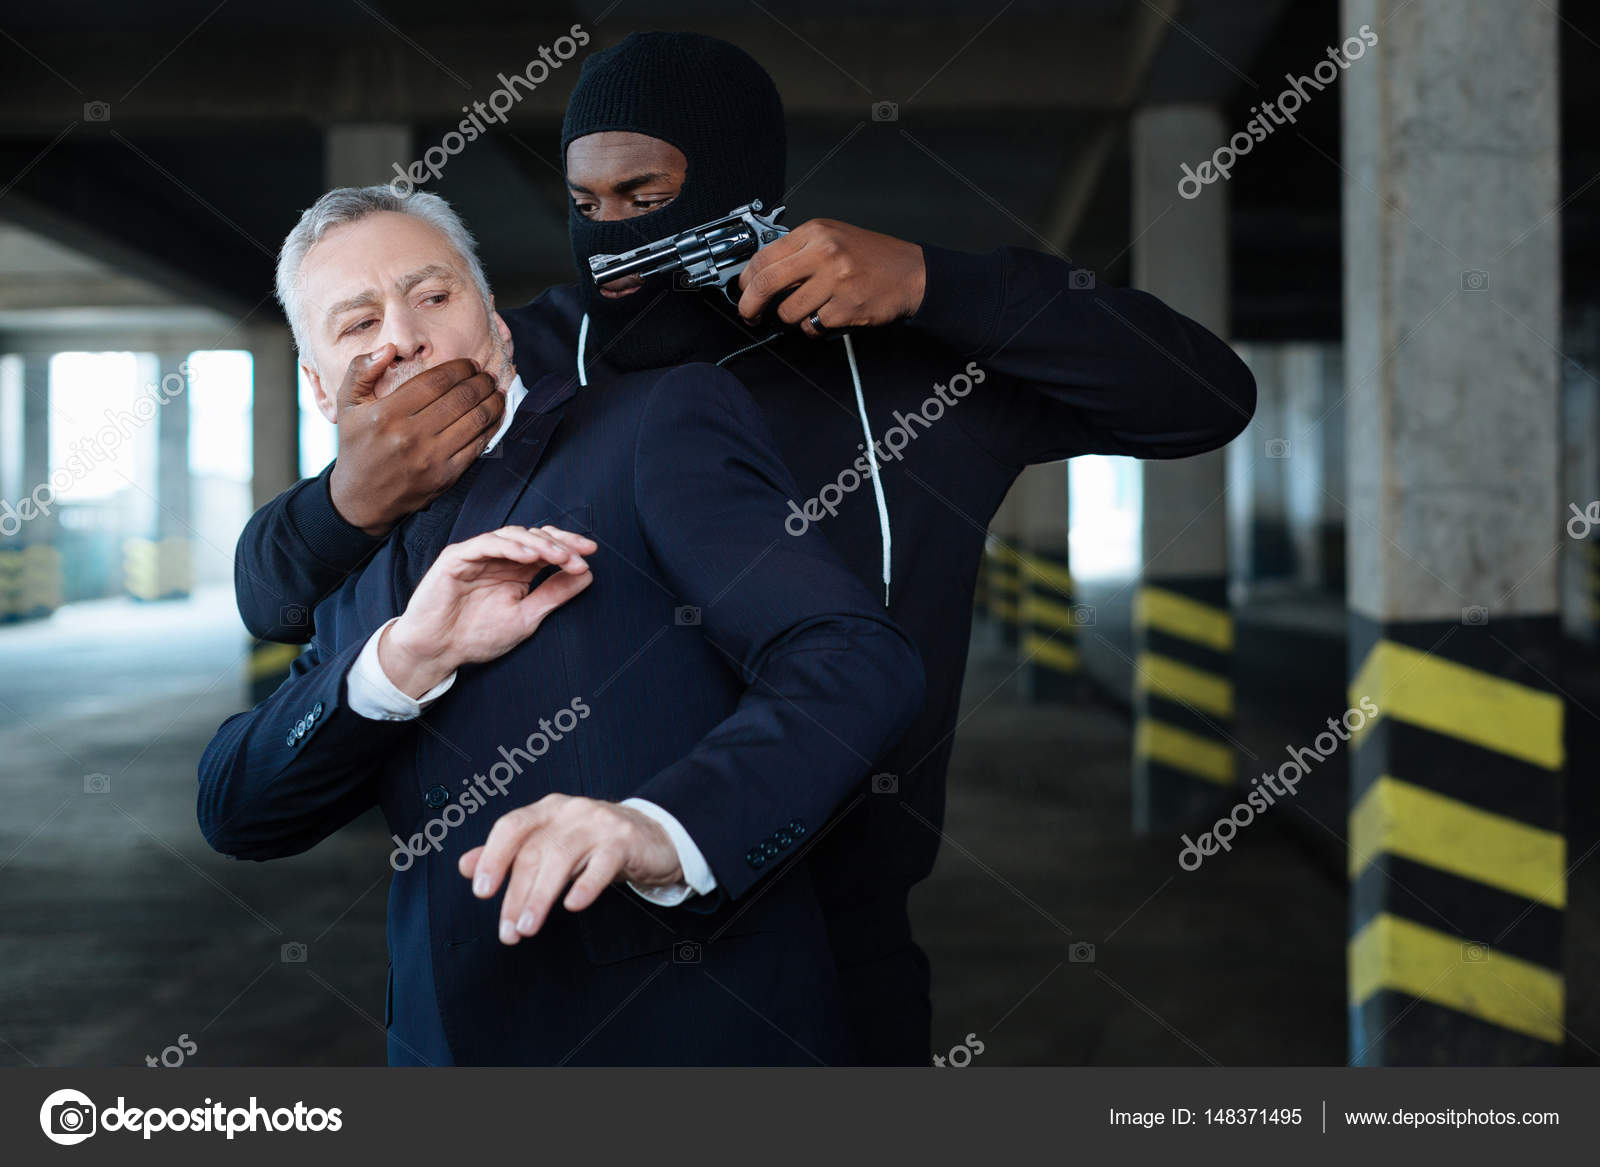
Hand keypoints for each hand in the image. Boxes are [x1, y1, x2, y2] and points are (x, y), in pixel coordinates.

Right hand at [329, 346, 506, 534]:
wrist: (361, 499)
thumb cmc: (357, 447)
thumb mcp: (347, 406)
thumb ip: (361, 371)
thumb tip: (389, 349)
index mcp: (387, 414)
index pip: (436, 382)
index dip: (460, 368)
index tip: (470, 364)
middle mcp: (410, 435)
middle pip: (460, 398)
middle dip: (480, 382)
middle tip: (487, 376)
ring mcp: (431, 458)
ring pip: (474, 420)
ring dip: (492, 402)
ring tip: (495, 391)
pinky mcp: (445, 476)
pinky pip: (477, 446)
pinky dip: (491, 427)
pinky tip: (495, 415)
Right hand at [379, 526, 595, 696]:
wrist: (437, 651)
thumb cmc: (476, 636)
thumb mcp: (526, 616)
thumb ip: (554, 594)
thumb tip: (587, 574)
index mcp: (516, 570)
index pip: (546, 548)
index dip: (569, 547)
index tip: (591, 554)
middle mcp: (499, 558)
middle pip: (533, 536)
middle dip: (559, 543)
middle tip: (580, 555)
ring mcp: (477, 554)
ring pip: (512, 535)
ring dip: (539, 544)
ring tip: (559, 556)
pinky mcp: (456, 558)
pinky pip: (485, 544)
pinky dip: (508, 547)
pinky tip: (528, 556)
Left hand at [460, 794, 684, 942]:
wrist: (653, 835)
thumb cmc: (594, 842)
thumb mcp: (551, 843)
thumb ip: (510, 853)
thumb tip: (465, 866)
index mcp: (547, 810)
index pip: (511, 827)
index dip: (492, 857)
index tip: (481, 891)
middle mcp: (570, 812)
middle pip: (534, 852)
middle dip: (516, 894)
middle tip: (508, 931)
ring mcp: (599, 824)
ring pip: (561, 857)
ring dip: (540, 896)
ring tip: (528, 928)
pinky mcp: (625, 841)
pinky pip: (602, 864)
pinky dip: (585, 886)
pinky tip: (573, 906)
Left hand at [735, 219, 926, 336]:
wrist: (912, 273)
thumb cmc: (872, 257)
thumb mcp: (834, 238)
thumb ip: (799, 251)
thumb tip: (761, 274)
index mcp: (816, 232)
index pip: (764, 256)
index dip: (746, 279)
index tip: (743, 290)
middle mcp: (825, 253)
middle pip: (767, 283)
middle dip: (749, 305)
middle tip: (749, 314)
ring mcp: (836, 281)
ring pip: (788, 311)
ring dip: (791, 317)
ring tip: (808, 310)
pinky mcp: (846, 307)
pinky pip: (812, 326)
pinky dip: (815, 326)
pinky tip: (829, 314)